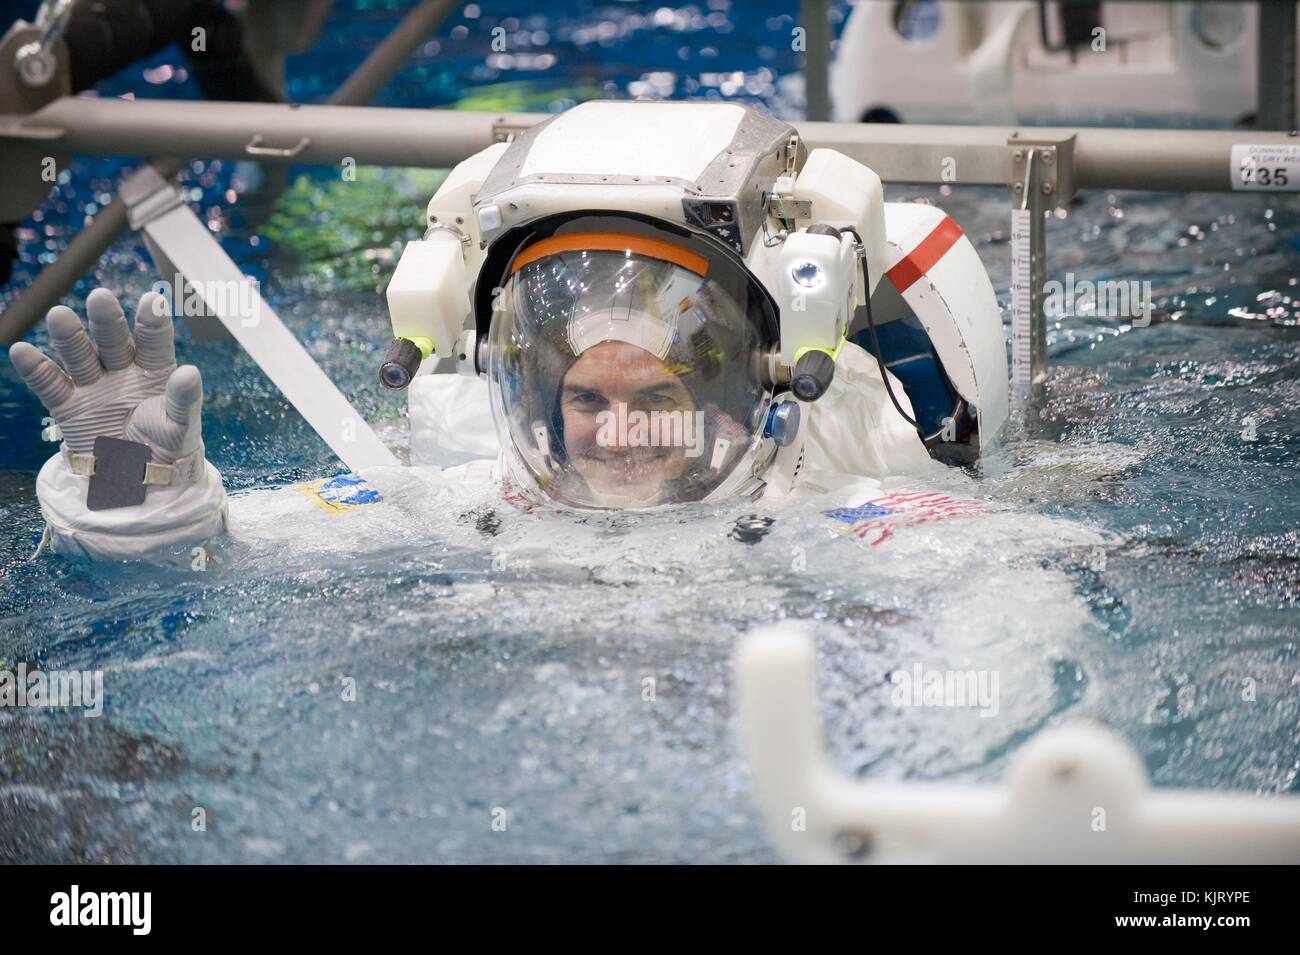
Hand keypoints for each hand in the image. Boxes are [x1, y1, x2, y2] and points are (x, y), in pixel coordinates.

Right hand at [9, 288, 204, 469]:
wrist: (138, 479)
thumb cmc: (166, 446)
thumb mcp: (180, 426)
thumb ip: (184, 400)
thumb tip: (190, 372)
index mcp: (154, 370)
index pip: (154, 343)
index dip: (152, 322)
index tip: (153, 300)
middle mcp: (122, 370)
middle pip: (113, 342)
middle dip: (107, 321)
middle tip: (100, 298)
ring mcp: (94, 385)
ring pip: (80, 356)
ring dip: (69, 337)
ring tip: (59, 315)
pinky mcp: (69, 405)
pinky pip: (51, 385)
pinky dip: (36, 369)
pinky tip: (22, 350)